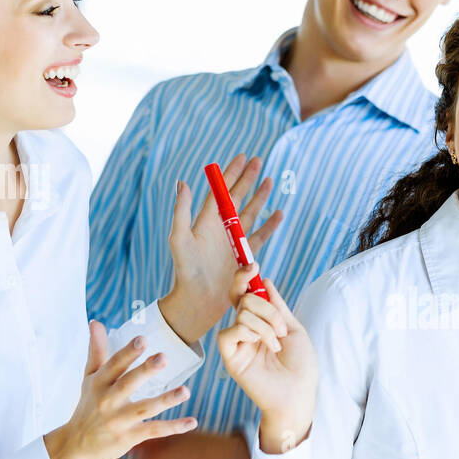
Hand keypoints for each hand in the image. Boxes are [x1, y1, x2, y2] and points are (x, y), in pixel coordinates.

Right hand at [44, 321, 197, 458]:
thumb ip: (96, 351)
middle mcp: (108, 401)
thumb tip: (96, 322)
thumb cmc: (87, 406)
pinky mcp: (129, 438)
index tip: (143, 339)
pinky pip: (154, 431)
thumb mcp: (89, 379)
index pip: (114, 365)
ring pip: (145, 409)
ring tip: (186, 391)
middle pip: (128, 384)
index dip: (128, 353)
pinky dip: (173, 427)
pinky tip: (192, 422)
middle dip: (145, 371)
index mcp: (99, 383)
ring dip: (165, 400)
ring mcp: (119, 421)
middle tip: (163, 358)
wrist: (75, 447)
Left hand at [160, 154, 278, 344]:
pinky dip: (271, 225)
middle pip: (237, 198)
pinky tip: (279, 213)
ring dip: (260, 197)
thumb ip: (182, 211)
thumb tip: (183, 182)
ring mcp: (234, 242)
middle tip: (258, 160)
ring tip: (270, 181)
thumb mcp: (179, 239)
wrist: (199, 301)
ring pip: (251, 213)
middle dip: (247, 178)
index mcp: (206, 222)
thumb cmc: (186, 271)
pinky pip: (261, 237)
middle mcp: (221, 229)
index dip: (230, 174)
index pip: (220, 192)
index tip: (241, 157)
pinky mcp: (245, 257)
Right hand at [216, 265, 316, 454]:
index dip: (244, 277)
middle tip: (282, 329)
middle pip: (244, 297)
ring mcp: (237, 342)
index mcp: (260, 322)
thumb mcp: (293, 328)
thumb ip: (277, 304)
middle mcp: (245, 330)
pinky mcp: (230, 356)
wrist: (299, 393)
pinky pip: (230, 330)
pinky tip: (265, 347)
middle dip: (267, 307)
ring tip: (277, 344)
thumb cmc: (300, 366)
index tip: (252, 265)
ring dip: (267, 324)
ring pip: (242, 311)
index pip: (244, 293)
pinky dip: (252, 333)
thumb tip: (264, 279)